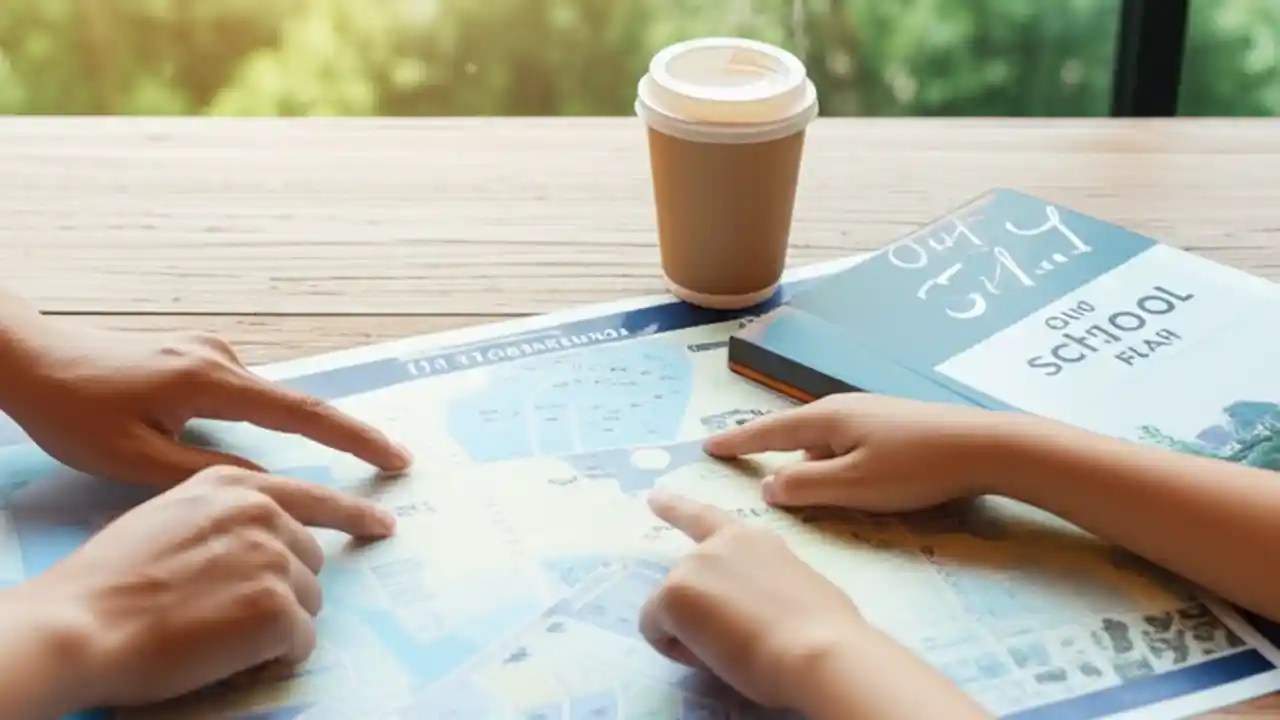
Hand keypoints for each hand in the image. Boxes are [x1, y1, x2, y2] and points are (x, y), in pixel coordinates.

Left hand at [2, 321, 410, 484]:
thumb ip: (207, 475)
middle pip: (293, 404)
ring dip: (292, 430)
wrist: (27, 356)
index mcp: (210, 381)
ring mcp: (208, 351)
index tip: (395, 458)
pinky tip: (246, 439)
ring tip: (310, 460)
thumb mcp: (134, 460)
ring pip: (264, 400)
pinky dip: (260, 419)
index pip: (301, 414)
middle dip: (341, 436)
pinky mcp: (194, 354)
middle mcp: (220, 357)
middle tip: (386, 464)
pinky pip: (242, 392)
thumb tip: (272, 489)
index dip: (355, 439)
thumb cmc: (72, 411)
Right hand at [21, 465, 395, 711]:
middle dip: (280, 591)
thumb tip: (263, 541)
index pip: (314, 496)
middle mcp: (263, 512)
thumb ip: (222, 518)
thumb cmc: (107, 582)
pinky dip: (272, 657)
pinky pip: (300, 642)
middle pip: (308, 562)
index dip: (354, 514)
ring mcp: (275, 557)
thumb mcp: (168, 517)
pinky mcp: (278, 607)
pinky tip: (229, 655)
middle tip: (224, 614)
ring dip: (272, 625)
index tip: (384, 524)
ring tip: (214, 632)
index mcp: (233, 484)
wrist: (80, 624)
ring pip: (307, 603)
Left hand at [638, 491, 866, 710]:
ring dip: (692, 632)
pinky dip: (676, 649)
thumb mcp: (799, 593)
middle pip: (687, 579)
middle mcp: (719, 544)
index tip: (654, 497)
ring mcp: (693, 564)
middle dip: (697, 609)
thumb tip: (766, 611)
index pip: (708, 519)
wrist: (819, 653)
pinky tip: (714, 658)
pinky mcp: (673, 593)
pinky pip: (655, 630)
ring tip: (736, 652)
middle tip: (731, 641)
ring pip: (672, 609)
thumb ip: (769, 587)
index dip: (677, 508)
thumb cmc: (825, 634)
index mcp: (756, 542)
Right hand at [704, 393, 1010, 511]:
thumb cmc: (915, 467)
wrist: (985, 446)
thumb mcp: (853, 486)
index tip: (707, 446)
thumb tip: (767, 486)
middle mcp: (842, 407)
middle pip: (791, 429)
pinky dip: (826, 454)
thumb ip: (804, 488)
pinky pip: (843, 439)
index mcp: (825, 418)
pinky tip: (838, 473)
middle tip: (734, 452)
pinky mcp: (893, 424)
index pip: (767, 432)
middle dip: (763, 442)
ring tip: (782, 470)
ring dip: (798, 452)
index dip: (736, 442)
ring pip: (820, 436)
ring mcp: (870, 412)